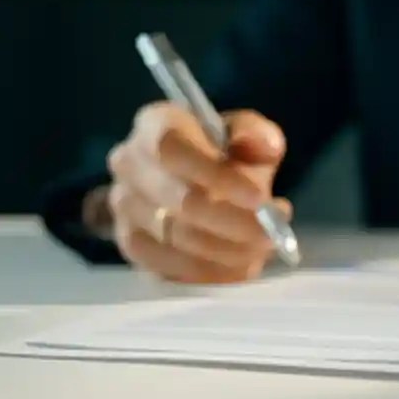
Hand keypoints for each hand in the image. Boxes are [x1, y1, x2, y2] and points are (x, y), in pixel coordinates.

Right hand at [105, 102, 289, 282]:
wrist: (200, 182)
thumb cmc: (225, 154)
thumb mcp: (246, 134)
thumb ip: (255, 134)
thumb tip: (264, 145)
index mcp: (155, 126)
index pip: (173, 151)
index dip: (217, 177)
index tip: (260, 199)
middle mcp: (128, 165)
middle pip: (180, 203)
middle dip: (235, 223)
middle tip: (273, 234)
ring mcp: (125, 209)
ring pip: (178, 240)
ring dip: (230, 251)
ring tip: (264, 246)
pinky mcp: (132, 246)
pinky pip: (172, 269)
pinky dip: (213, 273)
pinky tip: (243, 266)